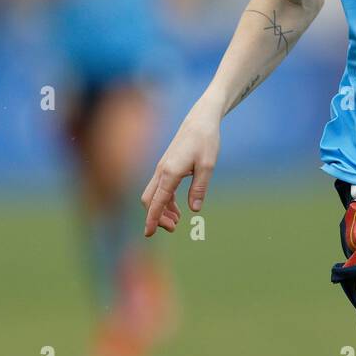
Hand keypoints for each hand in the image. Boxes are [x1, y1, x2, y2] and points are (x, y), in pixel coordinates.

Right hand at [142, 98, 220, 235]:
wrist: (200, 121)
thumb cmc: (205, 141)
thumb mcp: (207, 166)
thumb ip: (199, 188)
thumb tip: (194, 210)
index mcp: (170, 172)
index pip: (157, 201)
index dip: (152, 219)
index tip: (148, 234)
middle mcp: (161, 171)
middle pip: (150, 200)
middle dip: (157, 217)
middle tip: (174, 228)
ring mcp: (161, 168)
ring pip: (153, 195)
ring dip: (162, 210)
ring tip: (177, 222)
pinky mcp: (166, 166)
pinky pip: (160, 188)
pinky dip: (165, 201)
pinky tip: (177, 209)